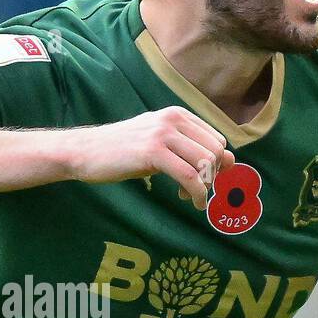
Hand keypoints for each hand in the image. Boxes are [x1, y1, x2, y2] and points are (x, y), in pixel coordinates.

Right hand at [68, 106, 234, 209]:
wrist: (85, 152)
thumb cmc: (121, 152)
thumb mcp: (159, 145)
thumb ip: (191, 150)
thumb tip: (232, 161)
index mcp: (177, 115)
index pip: (217, 140)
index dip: (216, 165)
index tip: (201, 181)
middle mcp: (173, 119)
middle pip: (216, 151)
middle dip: (212, 177)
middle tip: (196, 192)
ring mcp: (162, 134)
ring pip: (205, 163)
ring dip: (205, 187)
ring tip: (192, 199)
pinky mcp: (153, 152)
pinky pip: (189, 175)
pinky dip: (197, 193)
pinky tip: (192, 202)